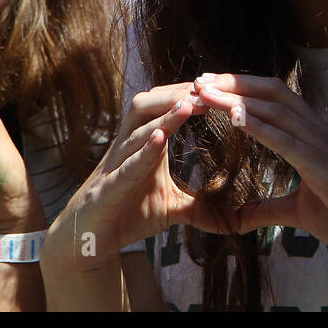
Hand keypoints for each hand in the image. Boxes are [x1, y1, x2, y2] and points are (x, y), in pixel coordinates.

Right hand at [43, 83, 225, 270]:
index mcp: (145, 144)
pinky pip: (125, 165)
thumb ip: (203, 208)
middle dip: (176, 94)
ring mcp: (116, 165)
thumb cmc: (130, 214)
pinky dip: (142, 152)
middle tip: (207, 90)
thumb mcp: (173, 208)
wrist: (88, 239)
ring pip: (135, 129)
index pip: (164, 107)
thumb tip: (240, 220)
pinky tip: (158, 140)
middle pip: (147, 104)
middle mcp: (128, 146)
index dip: (187, 95)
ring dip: (162, 116)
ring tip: (188, 105)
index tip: (217, 88)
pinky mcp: (107, 189)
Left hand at [194, 73, 327, 268]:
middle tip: (199, 80)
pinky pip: (288, 140)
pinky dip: (260, 126)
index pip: (275, 98)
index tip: (209, 86)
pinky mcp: (325, 168)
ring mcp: (324, 147)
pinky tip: (235, 118)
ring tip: (206, 94)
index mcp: (314, 137)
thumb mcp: (298, 213)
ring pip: (276, 111)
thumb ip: (268, 209)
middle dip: (234, 83)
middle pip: (272, 93)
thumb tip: (238, 218)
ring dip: (237, 100)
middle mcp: (319, 132)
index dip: (242, 88)